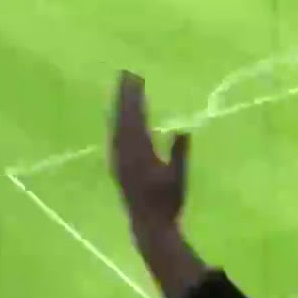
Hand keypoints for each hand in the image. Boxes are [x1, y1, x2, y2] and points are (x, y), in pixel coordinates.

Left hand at [110, 70, 191, 232]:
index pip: (135, 117)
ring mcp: (118, 158)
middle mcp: (124, 152)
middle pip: (122, 117)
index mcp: (139, 152)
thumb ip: (179, 154)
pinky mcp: (117, 163)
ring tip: (123, 87)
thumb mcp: (178, 178)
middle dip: (125, 94)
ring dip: (120, 105)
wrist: (148, 223)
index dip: (134, 97)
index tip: (135, 79)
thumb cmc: (167, 202)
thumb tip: (183, 129)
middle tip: (126, 73)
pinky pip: (115, 134)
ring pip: (116, 124)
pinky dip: (117, 120)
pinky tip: (119, 115)